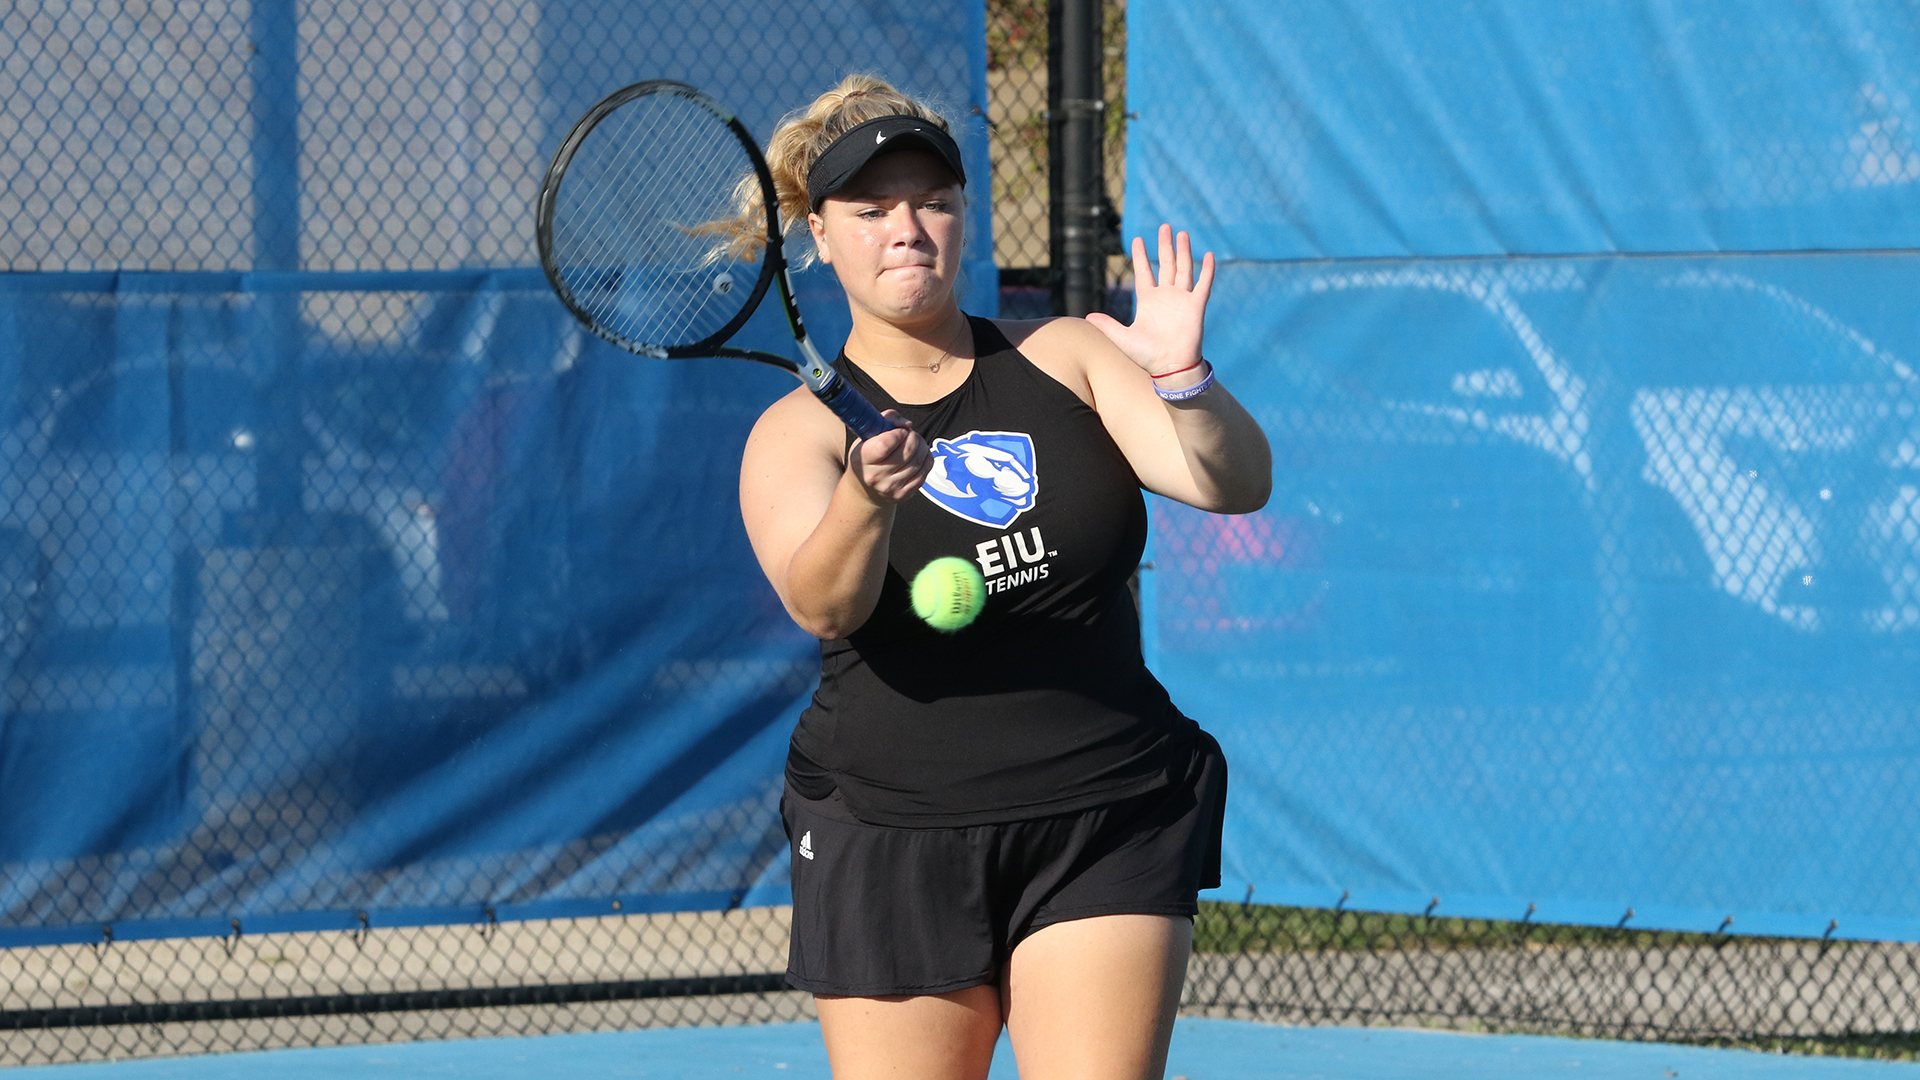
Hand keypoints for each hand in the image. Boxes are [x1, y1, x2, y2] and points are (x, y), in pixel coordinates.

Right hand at [849, 410, 930, 503]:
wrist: (865, 491)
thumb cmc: (868, 458)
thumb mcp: (867, 436)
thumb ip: (886, 420)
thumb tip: (908, 424)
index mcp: (863, 458)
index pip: (885, 444)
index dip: (898, 433)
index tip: (899, 431)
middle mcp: (876, 476)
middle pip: (907, 451)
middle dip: (914, 437)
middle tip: (910, 434)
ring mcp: (891, 488)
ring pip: (918, 461)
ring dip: (922, 446)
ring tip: (915, 443)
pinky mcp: (904, 495)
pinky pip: (924, 472)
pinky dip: (926, 459)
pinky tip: (920, 455)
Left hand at [1085, 224, 1214, 381]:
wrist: (1170, 367)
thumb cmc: (1146, 356)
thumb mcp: (1122, 338)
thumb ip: (1107, 326)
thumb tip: (1087, 317)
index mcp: (1148, 300)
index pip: (1144, 271)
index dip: (1141, 256)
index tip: (1138, 239)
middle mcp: (1165, 296)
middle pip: (1166, 264)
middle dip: (1165, 245)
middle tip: (1165, 226)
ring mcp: (1182, 300)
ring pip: (1184, 269)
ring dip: (1184, 251)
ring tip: (1182, 233)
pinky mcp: (1196, 306)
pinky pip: (1203, 284)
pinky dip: (1206, 270)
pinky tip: (1208, 255)